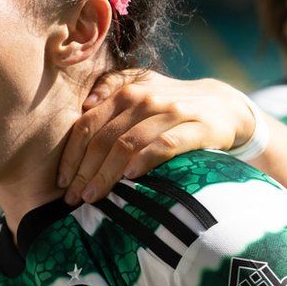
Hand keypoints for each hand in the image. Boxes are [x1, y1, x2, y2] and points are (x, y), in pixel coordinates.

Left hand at [58, 70, 254, 204]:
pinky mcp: (197, 127)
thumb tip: (83, 105)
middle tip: (73, 198)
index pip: (88, 125)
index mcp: (125, 92)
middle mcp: (145, 99)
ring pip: (129, 144)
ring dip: (107, 174)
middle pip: (105, 139)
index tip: (62, 182)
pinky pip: (166, 144)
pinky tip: (130, 177)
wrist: (224, 105)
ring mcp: (172, 112)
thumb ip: (111, 87)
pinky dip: (146, 159)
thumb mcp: (141, 87)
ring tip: (93, 196)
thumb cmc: (170, 103)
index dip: (71, 155)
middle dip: (85, 172)